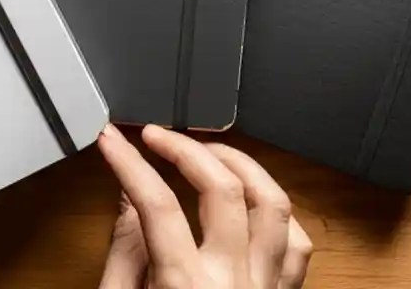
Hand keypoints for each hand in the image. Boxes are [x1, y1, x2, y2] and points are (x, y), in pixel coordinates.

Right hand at [96, 125, 312, 288]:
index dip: (129, 162)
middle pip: (221, 188)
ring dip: (242, 165)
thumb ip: (126, 254)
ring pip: (274, 203)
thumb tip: (130, 198)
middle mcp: (232, 285)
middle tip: (156, 136)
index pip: (156, 203)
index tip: (112, 141)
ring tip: (209, 151)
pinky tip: (252, 203)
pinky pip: (298, 246)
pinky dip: (278, 215)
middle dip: (185, 148)